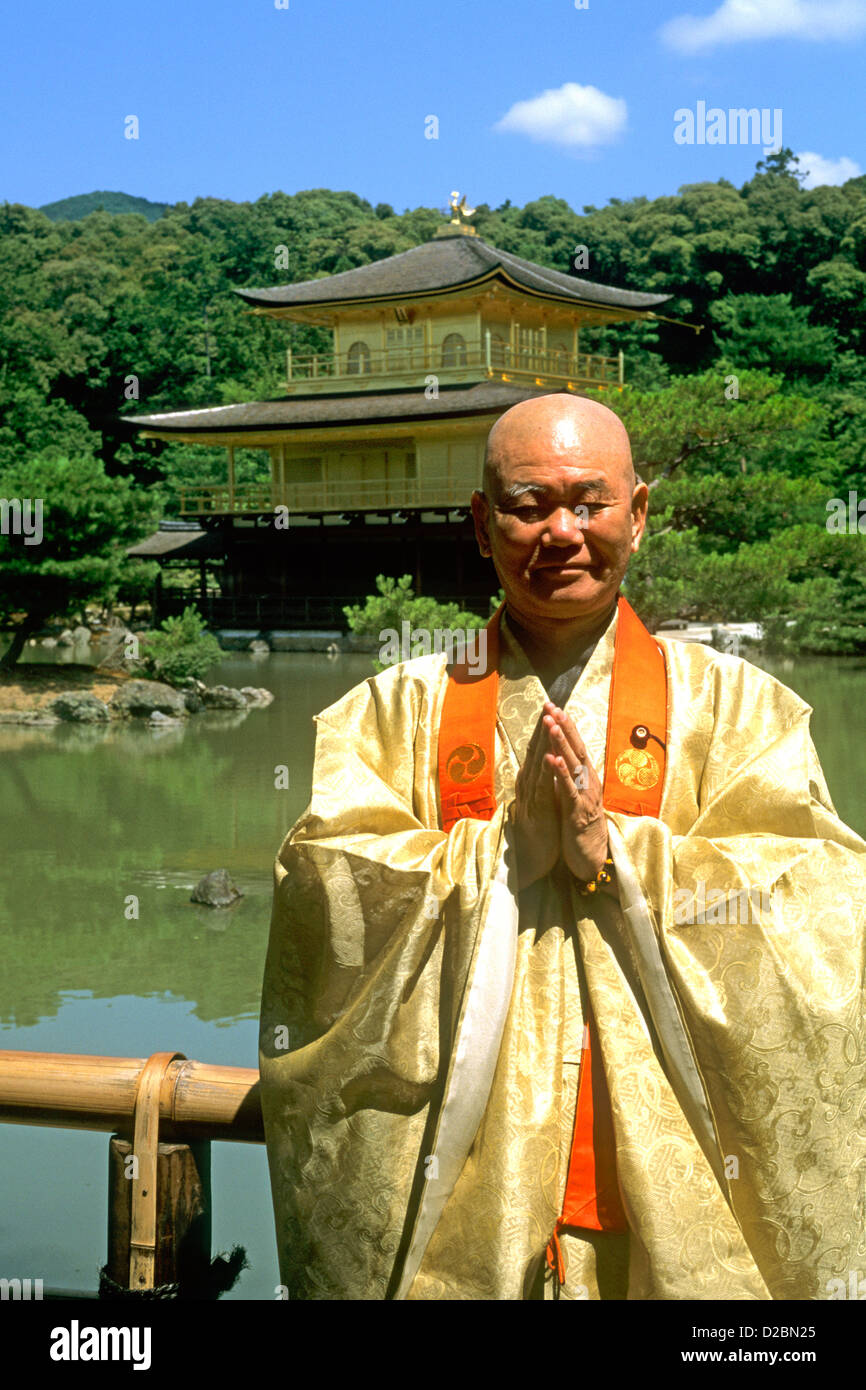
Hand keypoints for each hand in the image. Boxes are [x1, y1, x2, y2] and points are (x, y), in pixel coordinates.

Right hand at [511, 715, 560, 888]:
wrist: (529, 860)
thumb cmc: (538, 831)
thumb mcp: (541, 800)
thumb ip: (542, 781)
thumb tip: (546, 762)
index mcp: (531, 781)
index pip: (537, 749)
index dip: (543, 728)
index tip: (550, 708)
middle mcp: (527, 785)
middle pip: (535, 750)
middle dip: (542, 727)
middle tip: (547, 703)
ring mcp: (531, 797)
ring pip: (537, 764)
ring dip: (543, 742)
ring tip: (547, 721)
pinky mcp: (538, 811)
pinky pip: (542, 788)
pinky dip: (546, 771)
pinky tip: (550, 756)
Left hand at [542, 702, 610, 885]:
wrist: (590, 855)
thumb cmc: (579, 823)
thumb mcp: (574, 794)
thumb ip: (569, 775)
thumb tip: (559, 753)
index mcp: (585, 777)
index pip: (576, 746)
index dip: (566, 726)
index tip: (553, 707)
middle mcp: (588, 782)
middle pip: (577, 749)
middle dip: (564, 727)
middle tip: (552, 707)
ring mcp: (585, 796)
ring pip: (573, 765)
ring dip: (561, 744)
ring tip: (550, 725)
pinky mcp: (578, 812)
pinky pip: (568, 790)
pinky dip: (560, 773)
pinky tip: (552, 759)